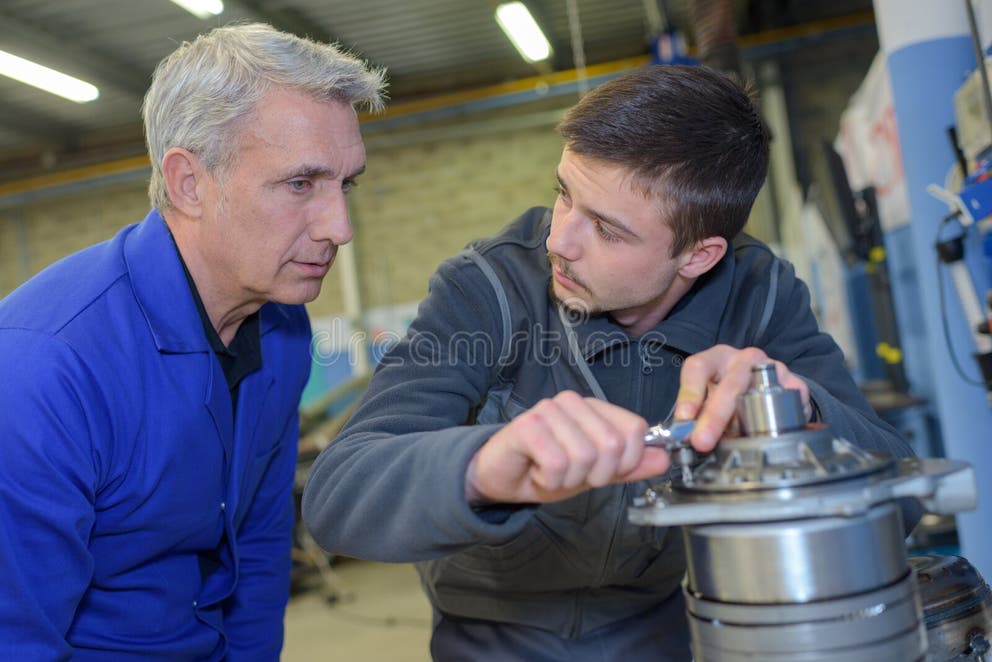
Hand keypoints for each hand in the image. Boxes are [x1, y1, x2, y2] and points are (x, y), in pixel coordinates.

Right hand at [465, 391, 670, 504]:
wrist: (501, 476)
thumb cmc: (545, 469)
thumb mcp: (595, 472)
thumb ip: (630, 466)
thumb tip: (664, 458)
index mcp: (594, 409)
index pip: (635, 430)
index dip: (627, 462)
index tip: (603, 473)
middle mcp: (573, 403)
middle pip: (612, 446)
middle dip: (595, 475)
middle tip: (572, 475)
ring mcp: (549, 410)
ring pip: (584, 457)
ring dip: (569, 480)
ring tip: (552, 472)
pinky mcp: (526, 426)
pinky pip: (557, 464)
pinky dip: (549, 480)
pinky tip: (537, 471)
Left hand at [674, 345, 810, 452]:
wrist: (767, 387)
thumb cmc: (729, 394)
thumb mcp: (708, 400)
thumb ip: (696, 416)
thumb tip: (686, 439)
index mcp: (716, 358)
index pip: (698, 367)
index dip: (689, 394)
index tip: (683, 420)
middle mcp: (744, 359)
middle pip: (730, 385)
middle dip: (715, 416)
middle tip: (702, 441)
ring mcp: (772, 369)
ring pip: (759, 395)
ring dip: (746, 424)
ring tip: (736, 443)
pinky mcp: (795, 384)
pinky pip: (786, 406)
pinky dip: (776, 424)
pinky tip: (769, 436)